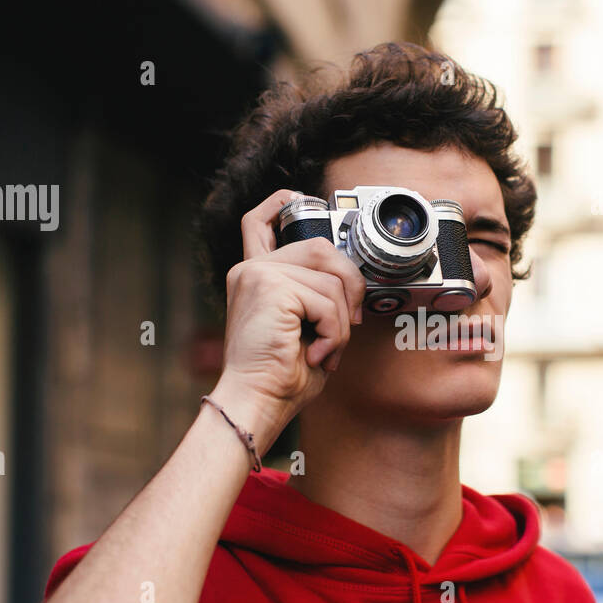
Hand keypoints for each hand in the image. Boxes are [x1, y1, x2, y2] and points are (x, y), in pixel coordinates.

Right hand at [210, 189, 366, 451]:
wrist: (256, 402)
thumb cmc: (280, 377)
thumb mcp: (306, 328)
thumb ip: (318, 296)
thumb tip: (351, 283)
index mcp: (255, 277)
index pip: (260, 223)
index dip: (281, 203)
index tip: (301, 200)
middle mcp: (252, 269)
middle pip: (321, 248)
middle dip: (349, 285)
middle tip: (350, 324)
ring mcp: (258, 274)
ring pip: (330, 279)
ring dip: (341, 322)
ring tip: (325, 349)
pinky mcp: (270, 286)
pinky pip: (327, 301)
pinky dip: (334, 333)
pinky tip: (315, 354)